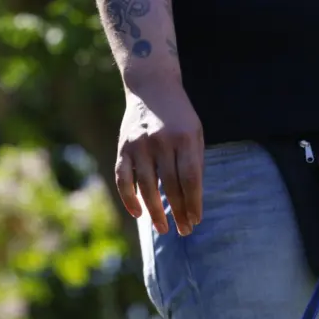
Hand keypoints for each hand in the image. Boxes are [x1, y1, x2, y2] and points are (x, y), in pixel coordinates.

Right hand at [114, 79, 203, 235]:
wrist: (152, 86)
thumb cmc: (179, 117)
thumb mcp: (195, 133)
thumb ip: (194, 163)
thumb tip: (192, 202)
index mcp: (185, 138)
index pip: (190, 179)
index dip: (193, 203)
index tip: (195, 220)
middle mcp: (161, 141)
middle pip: (170, 186)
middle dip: (178, 212)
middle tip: (183, 231)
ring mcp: (140, 145)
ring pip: (146, 187)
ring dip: (155, 211)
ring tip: (162, 228)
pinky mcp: (123, 148)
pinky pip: (123, 179)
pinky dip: (129, 199)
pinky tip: (138, 214)